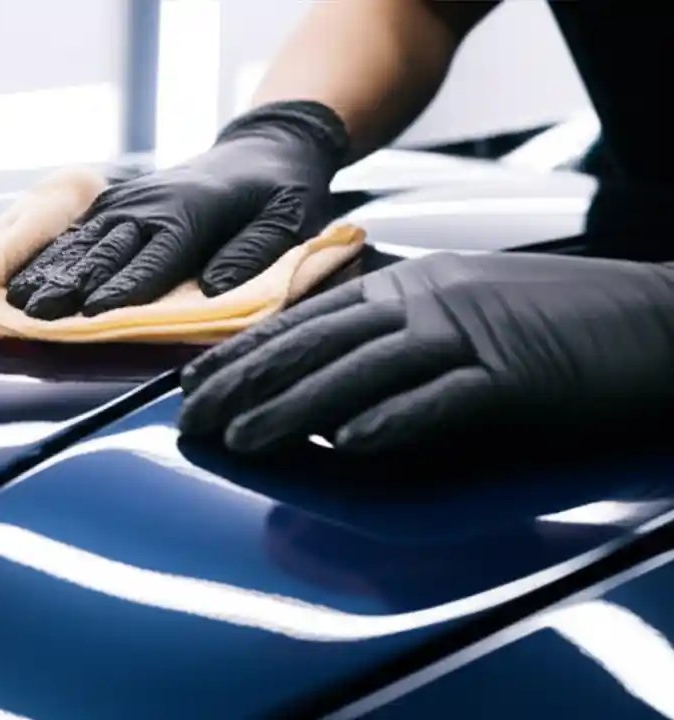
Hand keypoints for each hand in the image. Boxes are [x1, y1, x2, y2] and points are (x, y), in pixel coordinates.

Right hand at [5, 101, 348, 319]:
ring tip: (17, 302)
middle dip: (70, 284)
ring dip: (48, 273)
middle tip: (36, 314)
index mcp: (191, 213)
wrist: (261, 149)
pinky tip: (21, 280)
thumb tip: (216, 288)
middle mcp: (150, 206)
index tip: (95, 312)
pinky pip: (74, 233)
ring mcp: (126, 203)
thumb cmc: (277, 195)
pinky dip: (46, 257)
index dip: (124, 287)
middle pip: (105, 251)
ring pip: (81, 242)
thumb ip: (252, 254)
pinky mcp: (113, 205)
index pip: (153, 258)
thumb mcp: (285, 222)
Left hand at [178, 252, 673, 453]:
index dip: (243, 355)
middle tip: (191, 422)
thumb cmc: (550, 323)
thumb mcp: (459, 314)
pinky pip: (442, 399)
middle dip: (245, 384)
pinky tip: (347, 444)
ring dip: (294, 408)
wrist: (653, 318)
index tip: (191, 388)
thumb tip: (326, 396)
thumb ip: (392, 342)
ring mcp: (469, 334)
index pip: (304, 322)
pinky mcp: (514, 374)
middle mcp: (426, 302)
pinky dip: (393, 421)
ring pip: (361, 371)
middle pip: (316, 344)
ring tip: (241, 441)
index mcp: (408, 287)